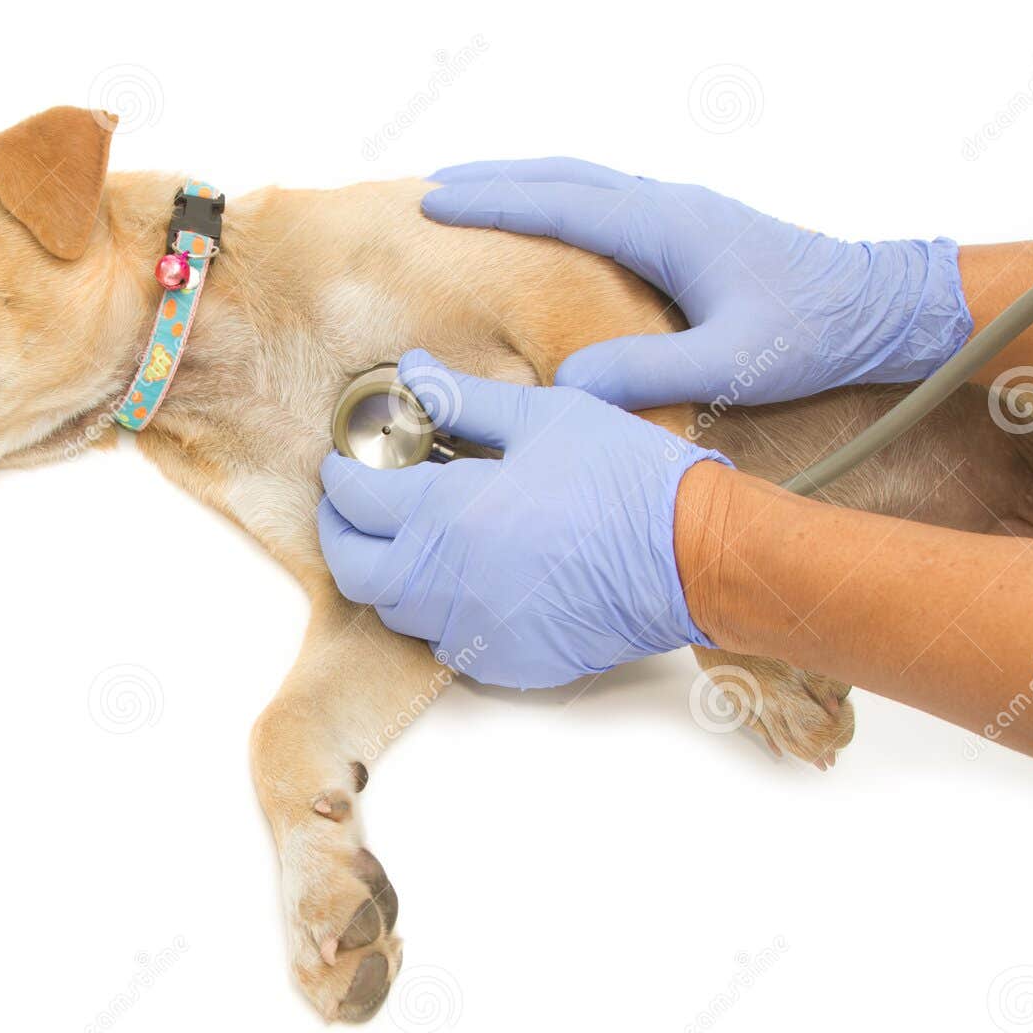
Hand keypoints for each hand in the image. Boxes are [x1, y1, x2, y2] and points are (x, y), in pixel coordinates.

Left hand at [317, 350, 730, 688]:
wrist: (692, 559)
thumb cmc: (625, 481)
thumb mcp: (544, 417)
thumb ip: (463, 398)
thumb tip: (410, 370)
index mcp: (448, 514)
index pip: (356, 498)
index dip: (341, 473)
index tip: (344, 458)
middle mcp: (446, 583)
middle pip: (353, 568)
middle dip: (341, 530)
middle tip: (353, 502)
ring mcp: (472, 631)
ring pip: (393, 608)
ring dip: (386, 570)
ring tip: (408, 533)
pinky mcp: (502, 662)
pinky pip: (442, 640)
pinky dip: (436, 609)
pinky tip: (462, 575)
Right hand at [422, 158, 972, 408]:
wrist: (878, 305)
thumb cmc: (812, 332)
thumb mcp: (733, 362)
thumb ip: (651, 373)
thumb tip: (569, 385)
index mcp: (667, 227)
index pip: (561, 205)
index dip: (494, 204)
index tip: (436, 203)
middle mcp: (667, 205)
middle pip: (563, 175)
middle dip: (495, 179)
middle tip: (433, 188)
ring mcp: (679, 211)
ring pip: (584, 179)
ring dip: (525, 181)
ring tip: (474, 193)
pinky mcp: (689, 227)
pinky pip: (605, 197)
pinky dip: (559, 197)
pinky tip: (548, 220)